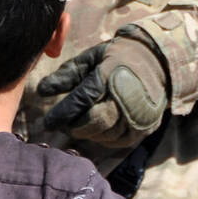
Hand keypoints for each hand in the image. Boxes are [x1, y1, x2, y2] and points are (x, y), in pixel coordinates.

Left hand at [37, 30, 168, 148]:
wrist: (157, 60)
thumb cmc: (116, 57)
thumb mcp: (91, 58)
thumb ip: (66, 74)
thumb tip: (40, 90)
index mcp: (109, 75)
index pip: (81, 100)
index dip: (62, 114)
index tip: (47, 122)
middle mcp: (125, 96)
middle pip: (93, 122)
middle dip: (73, 126)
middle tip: (63, 125)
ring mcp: (137, 113)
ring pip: (105, 134)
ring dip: (88, 133)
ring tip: (79, 126)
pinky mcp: (145, 126)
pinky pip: (119, 141)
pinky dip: (104, 138)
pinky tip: (97, 130)